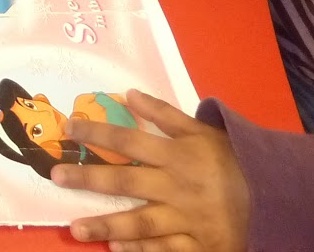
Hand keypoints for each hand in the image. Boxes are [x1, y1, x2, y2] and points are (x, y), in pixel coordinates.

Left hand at [52, 89, 247, 251]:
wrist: (275, 198)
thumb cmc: (233, 162)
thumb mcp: (202, 131)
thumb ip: (164, 114)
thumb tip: (127, 94)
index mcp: (178, 155)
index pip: (129, 141)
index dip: (97, 134)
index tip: (68, 129)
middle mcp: (178, 187)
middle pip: (126, 182)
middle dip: (88, 179)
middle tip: (56, 177)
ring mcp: (188, 219)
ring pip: (141, 224)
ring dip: (106, 226)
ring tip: (75, 229)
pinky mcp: (200, 246)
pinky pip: (167, 251)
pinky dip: (142, 251)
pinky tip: (117, 249)